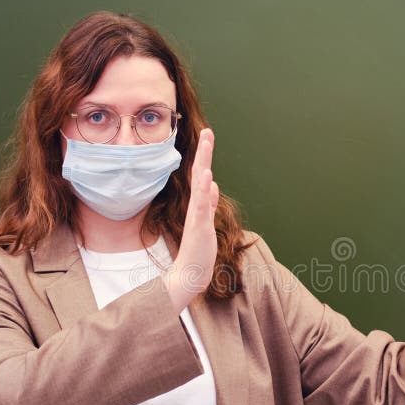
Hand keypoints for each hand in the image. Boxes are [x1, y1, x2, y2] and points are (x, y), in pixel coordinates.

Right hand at [162, 128, 218, 311]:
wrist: (191, 273)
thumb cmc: (198, 250)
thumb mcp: (207, 222)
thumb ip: (210, 204)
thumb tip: (214, 185)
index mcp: (199, 205)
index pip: (202, 176)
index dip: (205, 156)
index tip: (208, 136)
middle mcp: (196, 207)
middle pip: (199, 175)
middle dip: (204, 153)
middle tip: (208, 132)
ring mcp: (197, 216)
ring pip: (200, 186)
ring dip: (203, 165)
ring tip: (206, 145)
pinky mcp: (199, 227)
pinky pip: (202, 206)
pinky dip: (204, 191)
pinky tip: (207, 177)